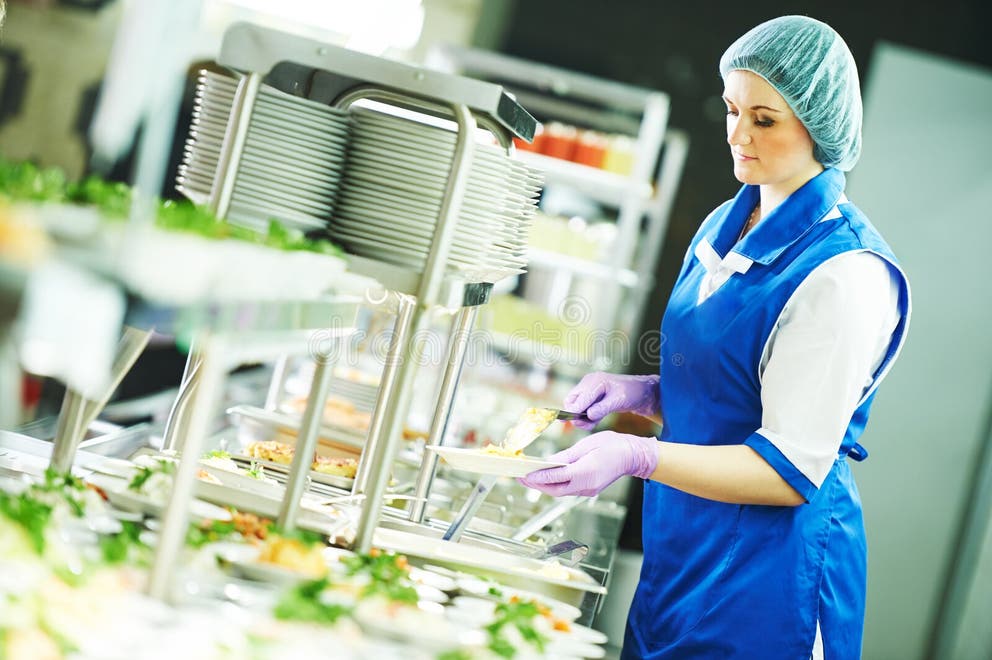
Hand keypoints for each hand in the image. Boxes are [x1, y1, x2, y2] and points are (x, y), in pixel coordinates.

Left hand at [517, 432, 658, 496]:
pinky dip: (555, 485)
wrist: (632, 456)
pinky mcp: (590, 490)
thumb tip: (548, 461)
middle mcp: (586, 485)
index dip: (538, 476)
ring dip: (544, 486)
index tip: (524, 474)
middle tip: (520, 478)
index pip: (556, 477)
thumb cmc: (612, 446)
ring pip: (560, 492)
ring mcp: (589, 490)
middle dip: (536, 485)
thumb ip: (566, 456)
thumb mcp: (585, 445)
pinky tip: (547, 479)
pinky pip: (568, 490)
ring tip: (529, 478)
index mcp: (585, 472)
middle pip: (555, 490)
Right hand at [563, 372, 659, 429]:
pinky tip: (593, 422)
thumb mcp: (619, 401)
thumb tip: (587, 415)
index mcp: (595, 381)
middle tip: (586, 424)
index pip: (579, 399)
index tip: (578, 422)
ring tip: (591, 424)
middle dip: (576, 414)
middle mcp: (589, 383)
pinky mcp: (592, 398)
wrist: (643, 392)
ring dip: (581, 417)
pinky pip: (583, 409)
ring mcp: (590, 390)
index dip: (576, 412)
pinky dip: (586, 417)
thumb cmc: (632, 393)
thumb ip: (602, 408)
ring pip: (575, 406)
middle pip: (571, 401)